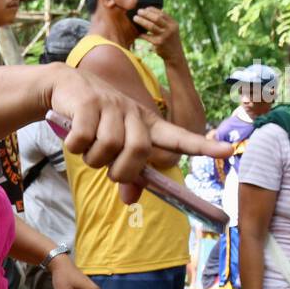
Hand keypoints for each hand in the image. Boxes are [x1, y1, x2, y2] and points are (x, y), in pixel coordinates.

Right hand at [46, 65, 231, 199]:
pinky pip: (84, 139)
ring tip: (85, 148)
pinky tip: (72, 137)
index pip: (178, 137)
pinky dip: (75, 146)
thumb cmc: (93, 123)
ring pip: (109, 147)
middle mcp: (134, 114)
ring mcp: (112, 106)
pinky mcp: (89, 103)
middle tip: (106, 168)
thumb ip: (125, 173)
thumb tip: (129, 201)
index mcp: (146, 125)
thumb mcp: (111, 148)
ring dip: (92, 157)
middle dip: (120, 170)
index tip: (227, 150)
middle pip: (139, 151)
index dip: (202, 146)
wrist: (63, 87)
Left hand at [131, 7, 183, 63]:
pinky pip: (146, 36)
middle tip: (138, 11)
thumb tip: (151, 12)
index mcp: (173, 24)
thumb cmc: (170, 41)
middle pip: (156, 18)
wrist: (175, 55)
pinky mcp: (158, 43)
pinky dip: (141, 34)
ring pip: (151, 26)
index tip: (145, 8)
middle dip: (146, 13)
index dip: (153, 10)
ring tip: (135, 18)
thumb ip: (165, 22)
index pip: (162, 13)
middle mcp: (170, 29)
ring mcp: (165, 36)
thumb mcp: (172, 30)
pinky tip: (137, 33)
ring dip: (141, 21)